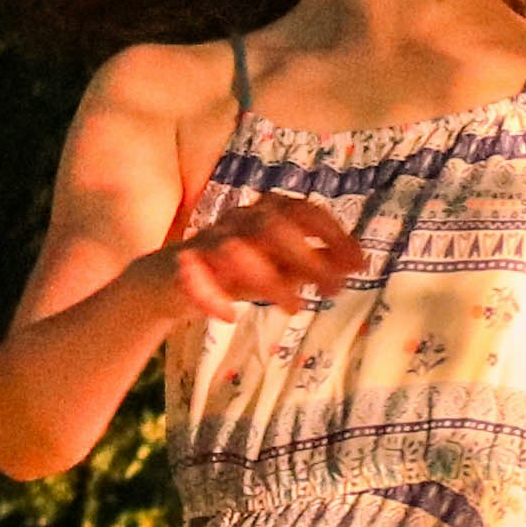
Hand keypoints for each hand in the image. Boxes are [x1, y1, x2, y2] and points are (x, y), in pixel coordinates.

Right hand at [105, 191, 364, 327]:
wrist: (166, 281)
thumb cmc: (230, 271)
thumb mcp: (278, 265)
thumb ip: (314, 262)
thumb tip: (358, 263)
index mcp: (262, 214)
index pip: (302, 209)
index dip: (333, 233)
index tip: (360, 262)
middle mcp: (236, 221)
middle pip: (273, 226)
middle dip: (308, 257)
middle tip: (333, 291)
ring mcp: (206, 243)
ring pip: (237, 251)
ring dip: (271, 281)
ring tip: (294, 309)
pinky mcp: (180, 270)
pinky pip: (193, 279)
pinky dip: (212, 299)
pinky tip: (230, 317)